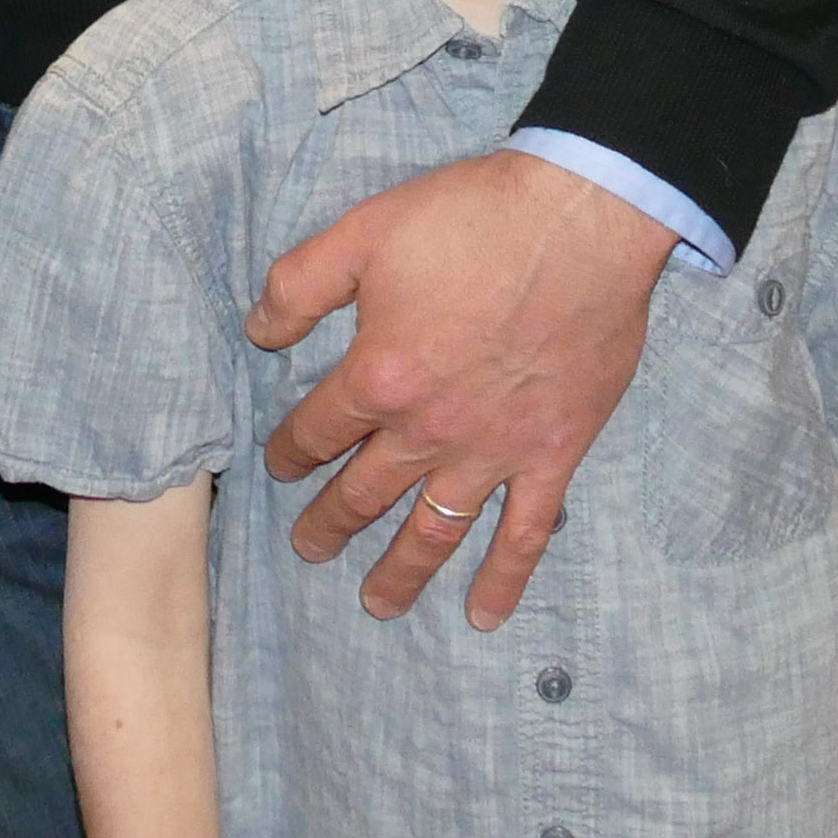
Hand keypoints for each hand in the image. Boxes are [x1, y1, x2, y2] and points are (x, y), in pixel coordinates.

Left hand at [248, 149, 672, 625]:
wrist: (579, 223)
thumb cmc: (469, 222)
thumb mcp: (360, 233)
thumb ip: (298, 286)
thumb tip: (258, 333)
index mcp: (379, 377)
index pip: (318, 429)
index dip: (291, 449)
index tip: (279, 465)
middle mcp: (429, 431)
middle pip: (366, 491)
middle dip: (331, 522)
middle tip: (307, 547)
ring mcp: (493, 452)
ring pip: (434, 530)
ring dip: (401, 571)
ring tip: (376, 604)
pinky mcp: (553, 456)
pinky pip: (524, 534)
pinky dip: (504, 580)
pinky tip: (482, 615)